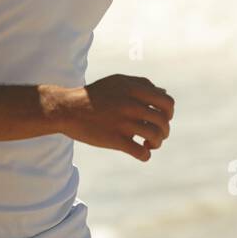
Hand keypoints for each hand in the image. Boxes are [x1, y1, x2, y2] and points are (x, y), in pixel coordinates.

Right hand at [51, 74, 174, 160]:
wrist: (67, 109)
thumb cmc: (93, 96)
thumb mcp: (117, 82)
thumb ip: (141, 85)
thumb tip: (164, 93)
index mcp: (133, 89)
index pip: (167, 102)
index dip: (169, 113)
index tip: (161, 118)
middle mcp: (131, 104)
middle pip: (163, 120)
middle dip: (164, 130)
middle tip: (157, 135)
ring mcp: (123, 122)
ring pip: (155, 136)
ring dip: (157, 143)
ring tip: (149, 144)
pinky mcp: (115, 139)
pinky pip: (141, 152)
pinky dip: (146, 155)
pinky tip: (141, 153)